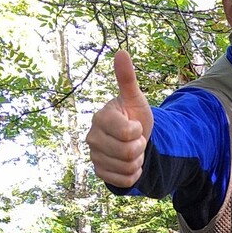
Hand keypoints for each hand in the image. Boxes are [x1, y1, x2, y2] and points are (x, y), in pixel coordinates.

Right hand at [85, 50, 153, 187]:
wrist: (134, 140)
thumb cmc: (134, 116)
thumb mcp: (135, 99)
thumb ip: (127, 79)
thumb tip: (121, 52)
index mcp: (100, 118)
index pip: (128, 133)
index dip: (138, 131)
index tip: (134, 125)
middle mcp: (92, 137)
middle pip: (128, 152)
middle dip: (139, 147)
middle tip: (135, 139)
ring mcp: (94, 156)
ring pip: (127, 166)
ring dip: (136, 160)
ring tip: (131, 150)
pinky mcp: (99, 172)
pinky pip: (124, 180)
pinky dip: (133, 174)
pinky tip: (128, 163)